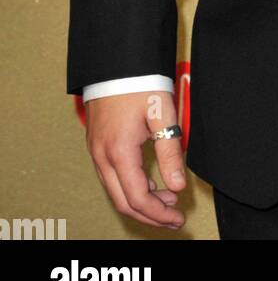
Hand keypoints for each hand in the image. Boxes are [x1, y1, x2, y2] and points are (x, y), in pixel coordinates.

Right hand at [84, 90, 185, 228]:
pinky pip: (111, 177)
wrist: (116, 61)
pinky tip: (150, 183)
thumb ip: (170, 151)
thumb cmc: (139, 82)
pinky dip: (130, 187)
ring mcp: (97, 151)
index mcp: (119, 152)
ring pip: (116, 191)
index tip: (177, 218)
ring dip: (140, 201)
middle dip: (149, 215)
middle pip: (123, 202)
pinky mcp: (98, 145)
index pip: (137, 198)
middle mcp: (102, 156)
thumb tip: (178, 186)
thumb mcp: (162, 114)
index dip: (158, 214)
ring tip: (168, 199)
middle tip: (173, 218)